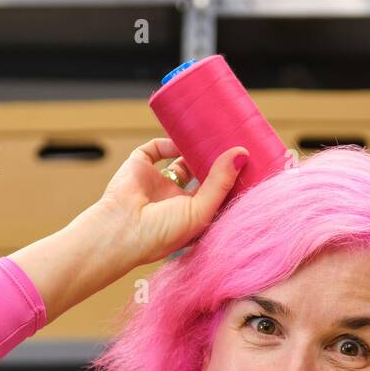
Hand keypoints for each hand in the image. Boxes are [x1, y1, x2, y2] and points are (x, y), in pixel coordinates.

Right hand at [88, 137, 248, 269]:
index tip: (249, 164)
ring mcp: (158, 183)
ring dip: (195, 149)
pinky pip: (155, 149)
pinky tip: (182, 139)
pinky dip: (168, 142)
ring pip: (181, 161)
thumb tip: (242, 154)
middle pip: (201, 175)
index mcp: (192, 217)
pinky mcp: (140, 167)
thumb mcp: (200, 211)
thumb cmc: (161, 234)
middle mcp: (176, 201)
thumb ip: (221, 183)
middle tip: (233, 144)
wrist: (120, 230)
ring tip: (213, 136)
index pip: (216, 195)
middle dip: (215, 162)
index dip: (230, 180)